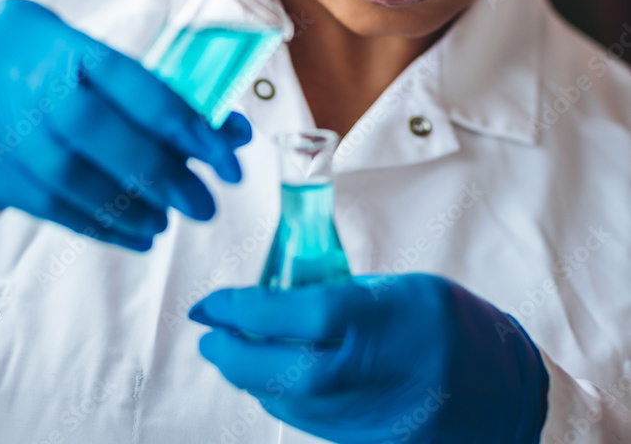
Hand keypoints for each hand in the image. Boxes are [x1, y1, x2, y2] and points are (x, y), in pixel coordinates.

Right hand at [0, 0, 251, 249]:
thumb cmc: (32, 59)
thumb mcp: (72, 45)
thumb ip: (145, 85)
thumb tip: (224, 128)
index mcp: (66, 48)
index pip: (134, 84)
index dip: (185, 121)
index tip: (229, 153)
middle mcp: (36, 90)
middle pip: (100, 135)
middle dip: (161, 173)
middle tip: (207, 203)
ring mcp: (13, 135)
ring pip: (73, 178)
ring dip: (130, 208)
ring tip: (169, 222)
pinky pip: (50, 206)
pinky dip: (98, 226)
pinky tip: (137, 236)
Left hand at [189, 273, 548, 443]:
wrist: (505, 393)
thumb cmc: (453, 325)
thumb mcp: (399, 290)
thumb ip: (341, 297)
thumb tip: (282, 301)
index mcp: (379, 322)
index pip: (293, 316)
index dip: (241, 309)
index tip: (211, 303)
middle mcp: (369, 374)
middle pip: (278, 372)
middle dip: (231, 353)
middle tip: (208, 332)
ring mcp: (368, 418)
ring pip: (286, 403)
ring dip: (248, 378)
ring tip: (229, 351)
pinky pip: (307, 422)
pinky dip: (279, 399)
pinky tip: (270, 379)